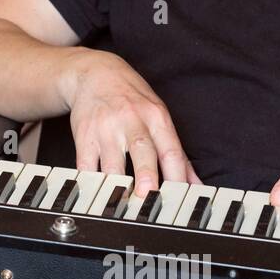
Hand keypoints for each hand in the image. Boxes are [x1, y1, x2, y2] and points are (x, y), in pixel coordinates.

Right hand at [65, 50, 198, 195]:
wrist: (94, 73)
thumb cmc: (132, 99)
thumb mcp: (159, 116)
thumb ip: (177, 154)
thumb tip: (195, 185)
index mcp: (156, 117)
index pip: (171, 150)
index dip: (177, 175)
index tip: (181, 198)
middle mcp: (131, 120)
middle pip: (141, 149)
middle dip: (146, 174)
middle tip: (148, 196)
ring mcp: (105, 128)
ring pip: (111, 162)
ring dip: (117, 185)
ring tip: (123, 205)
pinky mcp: (84, 135)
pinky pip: (86, 163)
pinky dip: (91, 181)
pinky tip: (97, 194)